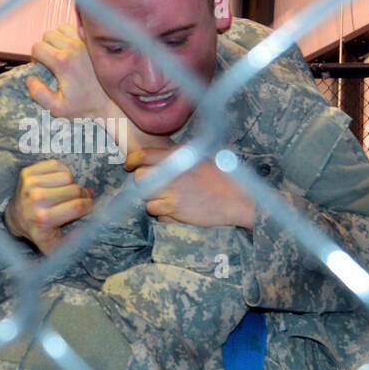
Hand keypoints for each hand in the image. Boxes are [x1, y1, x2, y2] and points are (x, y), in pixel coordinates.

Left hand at [3, 158, 93, 254]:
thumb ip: (72, 243)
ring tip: (63, 193)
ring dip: (70, 184)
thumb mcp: (55, 245)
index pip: (78, 206)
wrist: (16, 217)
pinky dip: (61, 172)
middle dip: (82, 195)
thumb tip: (85, 229)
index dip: (89, 205)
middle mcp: (36, 199)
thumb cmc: (39, 231)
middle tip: (77, 200)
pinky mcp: (27, 172)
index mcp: (44, 218)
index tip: (89, 206)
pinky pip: (57, 165)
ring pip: (68, 176)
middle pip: (75, 190)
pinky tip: (56, 183)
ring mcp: (30, 184)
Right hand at [24, 22, 109, 119]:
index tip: (42, 69)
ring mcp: (85, 43)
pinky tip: (73, 50)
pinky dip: (71, 36)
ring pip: (61, 29)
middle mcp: (74, 48)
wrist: (110, 104)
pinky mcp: (93, 43)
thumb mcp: (56, 108)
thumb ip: (38, 93)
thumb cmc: (84, 108)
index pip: (37, 47)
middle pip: (47, 35)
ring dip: (57, 39)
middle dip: (45, 47)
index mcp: (63, 62)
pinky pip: (76, 29)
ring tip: (61, 54)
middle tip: (50, 62)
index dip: (35, 58)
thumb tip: (30, 78)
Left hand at [126, 147, 254, 230]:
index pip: (144, 155)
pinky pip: (157, 213)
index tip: (129, 165)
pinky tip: (177, 211)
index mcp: (179, 156)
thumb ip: (180, 156)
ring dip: (153, 200)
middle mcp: (172, 172)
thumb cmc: (224, 178)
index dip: (132, 161)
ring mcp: (172, 192)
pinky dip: (163, 214)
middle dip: (143, 183)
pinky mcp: (175, 210)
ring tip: (169, 200)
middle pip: (140, 178)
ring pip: (146, 198)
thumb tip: (160, 155)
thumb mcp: (202, 157)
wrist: (238, 200)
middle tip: (154, 186)